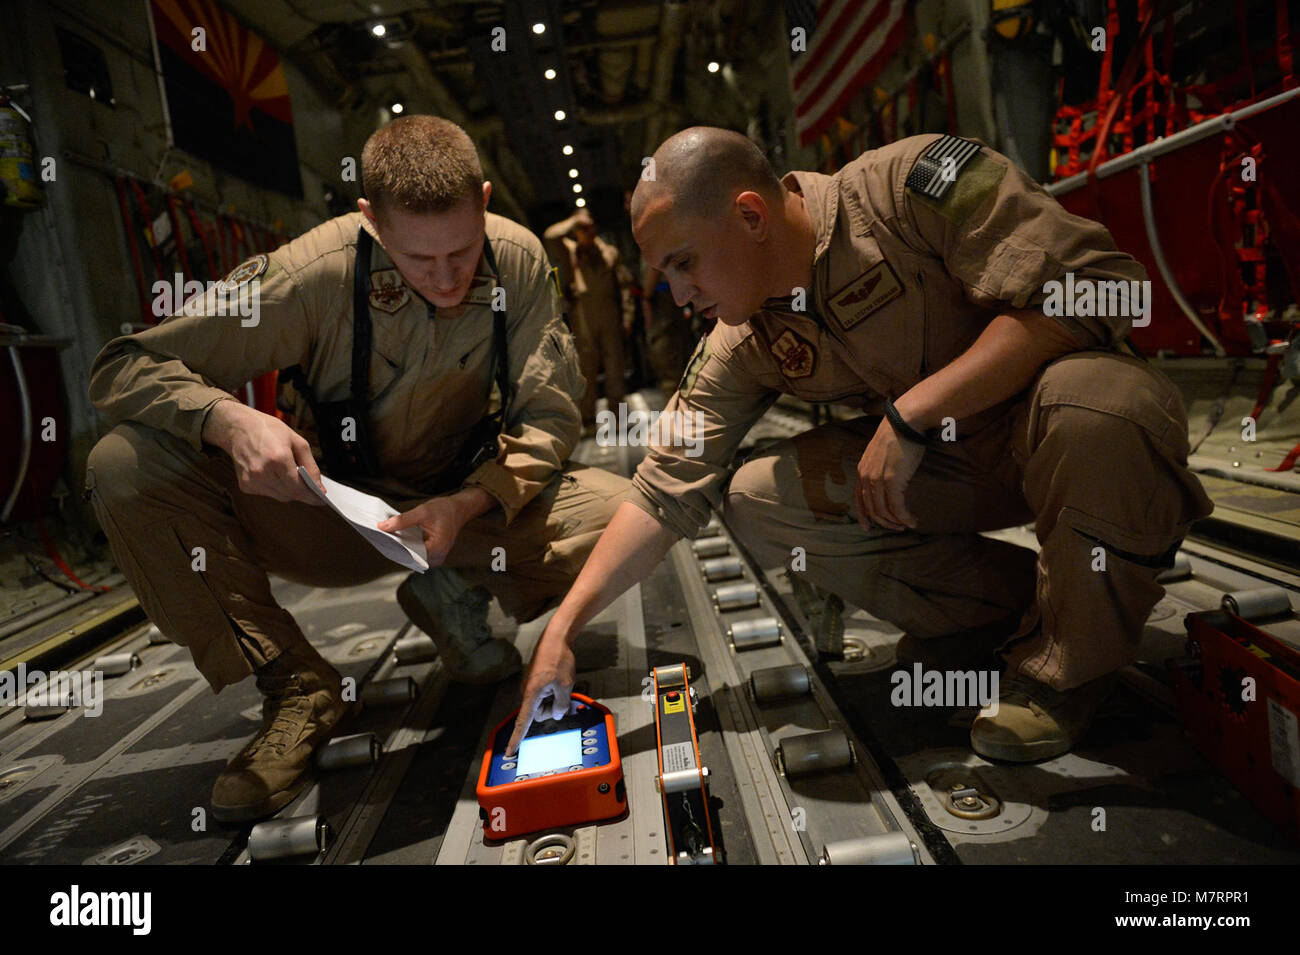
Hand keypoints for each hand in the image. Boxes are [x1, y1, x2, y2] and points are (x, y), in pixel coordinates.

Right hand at [211, 401, 324, 505]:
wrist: (239, 428)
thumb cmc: (270, 431)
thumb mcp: (297, 442)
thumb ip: (311, 466)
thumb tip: (319, 488)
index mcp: (278, 458)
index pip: (299, 487)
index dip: (312, 495)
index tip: (321, 499)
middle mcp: (262, 472)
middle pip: (290, 494)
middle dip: (303, 493)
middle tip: (311, 489)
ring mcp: (252, 480)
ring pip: (280, 497)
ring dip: (290, 491)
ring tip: (293, 478)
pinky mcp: (245, 485)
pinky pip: (268, 493)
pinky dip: (277, 488)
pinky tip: (276, 476)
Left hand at [377, 496, 466, 566]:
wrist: (458, 509)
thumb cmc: (444, 510)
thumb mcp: (422, 511)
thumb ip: (402, 520)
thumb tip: (382, 527)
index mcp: (438, 548)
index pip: (411, 554)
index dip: (396, 548)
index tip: (383, 541)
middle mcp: (438, 557)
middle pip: (411, 558)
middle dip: (397, 548)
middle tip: (382, 539)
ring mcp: (436, 558)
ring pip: (413, 558)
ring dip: (402, 549)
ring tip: (389, 539)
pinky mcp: (433, 555)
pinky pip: (417, 555)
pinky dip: (408, 547)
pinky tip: (399, 539)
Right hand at [506, 626, 575, 755]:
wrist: (555, 638)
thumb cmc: (559, 660)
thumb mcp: (565, 685)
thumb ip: (562, 705)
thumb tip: (558, 715)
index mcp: (531, 695)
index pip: (523, 722)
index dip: (517, 739)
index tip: (510, 752)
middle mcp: (527, 693)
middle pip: (542, 714)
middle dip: (554, 707)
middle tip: (562, 688)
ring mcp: (531, 688)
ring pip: (545, 705)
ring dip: (555, 698)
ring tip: (560, 680)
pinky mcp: (536, 683)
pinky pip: (546, 695)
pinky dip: (554, 692)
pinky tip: (558, 678)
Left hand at [853, 419, 924, 531]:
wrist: (905, 422)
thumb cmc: (898, 435)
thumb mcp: (882, 454)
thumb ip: (880, 468)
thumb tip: (889, 482)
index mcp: (862, 470)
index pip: (858, 499)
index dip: (862, 516)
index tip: (867, 528)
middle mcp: (866, 477)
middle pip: (872, 509)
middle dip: (885, 522)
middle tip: (897, 528)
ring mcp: (877, 480)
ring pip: (883, 511)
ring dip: (896, 522)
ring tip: (907, 524)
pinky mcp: (892, 481)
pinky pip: (897, 507)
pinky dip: (904, 517)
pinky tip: (912, 520)